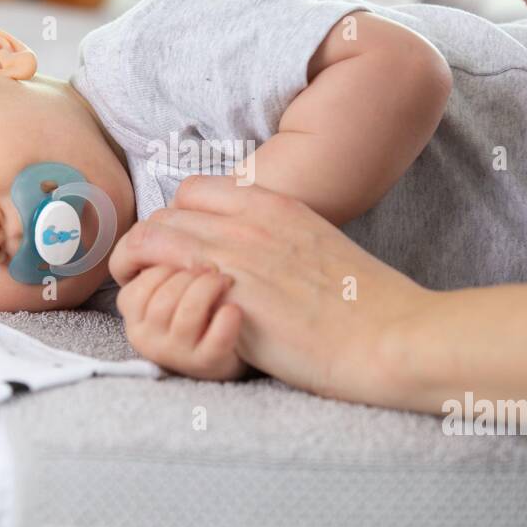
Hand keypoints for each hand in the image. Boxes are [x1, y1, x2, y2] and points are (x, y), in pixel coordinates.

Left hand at [109, 175, 431, 405]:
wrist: (391, 336)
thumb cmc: (365, 304)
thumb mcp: (319, 245)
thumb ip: (280, 238)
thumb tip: (258, 253)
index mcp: (275, 205)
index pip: (193, 190)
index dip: (176, 217)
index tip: (174, 246)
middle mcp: (249, 222)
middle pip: (166, 214)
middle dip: (147, 242)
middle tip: (144, 273)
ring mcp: (237, 257)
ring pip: (154, 240)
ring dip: (137, 264)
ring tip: (136, 290)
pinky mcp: (230, 297)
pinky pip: (165, 281)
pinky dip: (152, 294)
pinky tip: (157, 317)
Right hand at [115, 261, 246, 379]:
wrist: (230, 345)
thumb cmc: (198, 306)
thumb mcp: (171, 282)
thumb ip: (161, 254)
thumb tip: (171, 212)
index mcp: (136, 315)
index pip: (135, 286)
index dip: (162, 267)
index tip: (184, 260)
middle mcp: (147, 338)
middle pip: (162, 296)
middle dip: (191, 274)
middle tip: (214, 268)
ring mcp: (176, 354)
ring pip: (187, 312)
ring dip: (209, 289)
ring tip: (227, 281)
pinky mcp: (207, 364)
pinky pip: (215, 340)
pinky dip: (227, 320)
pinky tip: (234, 309)